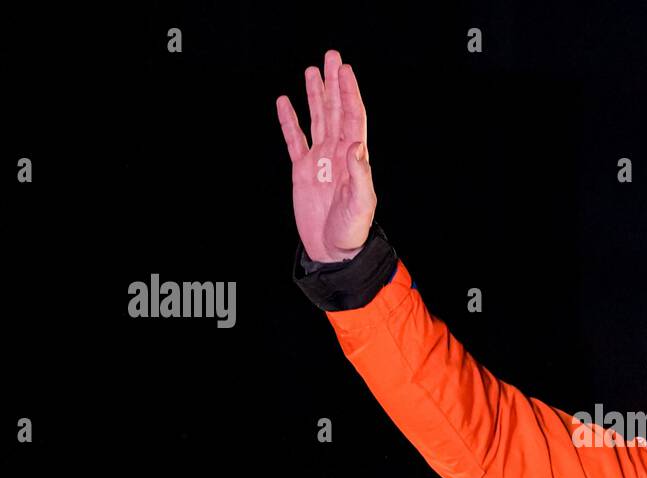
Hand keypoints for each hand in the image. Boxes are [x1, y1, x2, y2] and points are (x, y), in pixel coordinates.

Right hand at [276, 49, 375, 262]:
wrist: (333, 251)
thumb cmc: (351, 231)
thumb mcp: (361, 205)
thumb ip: (360, 175)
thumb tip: (355, 145)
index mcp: (354, 159)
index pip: (352, 118)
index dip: (349, 93)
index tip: (345, 71)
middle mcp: (337, 154)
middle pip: (335, 111)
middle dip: (334, 84)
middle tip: (331, 57)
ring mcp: (319, 161)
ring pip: (317, 120)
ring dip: (315, 95)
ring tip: (312, 70)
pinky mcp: (302, 171)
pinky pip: (294, 140)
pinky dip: (289, 121)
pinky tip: (284, 102)